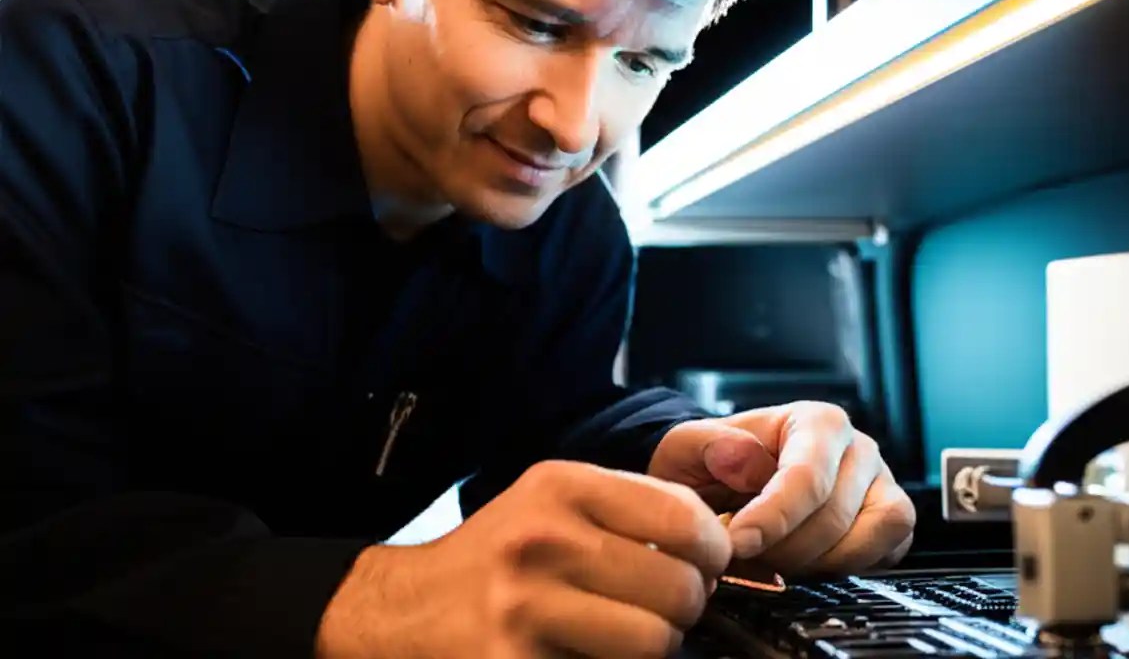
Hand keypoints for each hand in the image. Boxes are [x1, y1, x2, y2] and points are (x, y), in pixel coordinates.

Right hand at [316, 460, 731, 658]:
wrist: (406, 609)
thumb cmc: (499, 555)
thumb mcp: (554, 502)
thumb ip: (631, 508)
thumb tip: (722, 543)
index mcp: (562, 487)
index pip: (684, 519)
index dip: (711, 551)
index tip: (701, 565)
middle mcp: (543, 540)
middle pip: (678, 589)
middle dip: (684, 606)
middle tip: (662, 608)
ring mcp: (526, 608)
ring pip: (653, 642)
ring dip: (652, 645)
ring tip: (624, 634)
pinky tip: (586, 652)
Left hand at [648, 401, 915, 575]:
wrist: (728, 481)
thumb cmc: (713, 464)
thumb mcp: (686, 446)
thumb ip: (704, 444)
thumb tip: (744, 459)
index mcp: (817, 421)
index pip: (807, 477)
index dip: (773, 518)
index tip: (738, 544)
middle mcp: (858, 448)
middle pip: (835, 515)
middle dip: (785, 548)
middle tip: (748, 554)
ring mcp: (880, 483)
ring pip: (869, 535)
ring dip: (817, 562)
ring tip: (775, 559)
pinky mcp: (891, 518)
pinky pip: (889, 549)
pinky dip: (849, 566)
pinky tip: (807, 563)